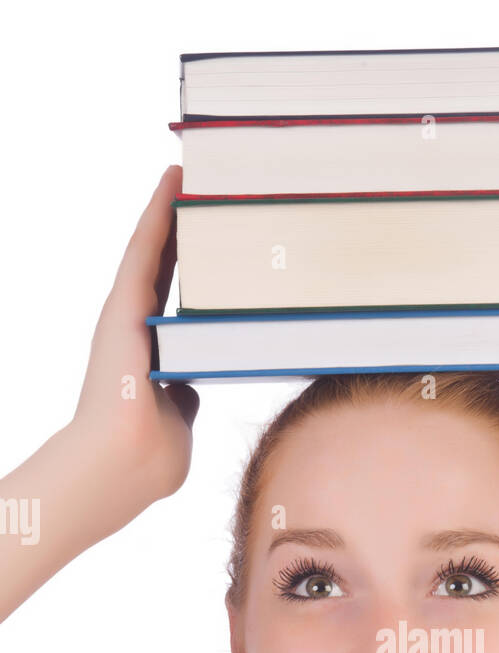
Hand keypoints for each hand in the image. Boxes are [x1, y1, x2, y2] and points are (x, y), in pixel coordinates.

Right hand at [69, 165, 198, 502]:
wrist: (118, 468)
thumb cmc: (148, 462)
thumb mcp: (178, 425)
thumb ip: (183, 401)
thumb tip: (190, 387)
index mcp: (153, 355)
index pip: (178, 301)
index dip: (193, 266)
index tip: (212, 234)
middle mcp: (136, 329)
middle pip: (166, 267)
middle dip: (185, 229)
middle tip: (206, 187)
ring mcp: (126, 316)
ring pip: (154, 250)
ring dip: (171, 209)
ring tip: (192, 168)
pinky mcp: (121, 309)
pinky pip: (145, 251)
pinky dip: (159, 215)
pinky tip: (173, 180)